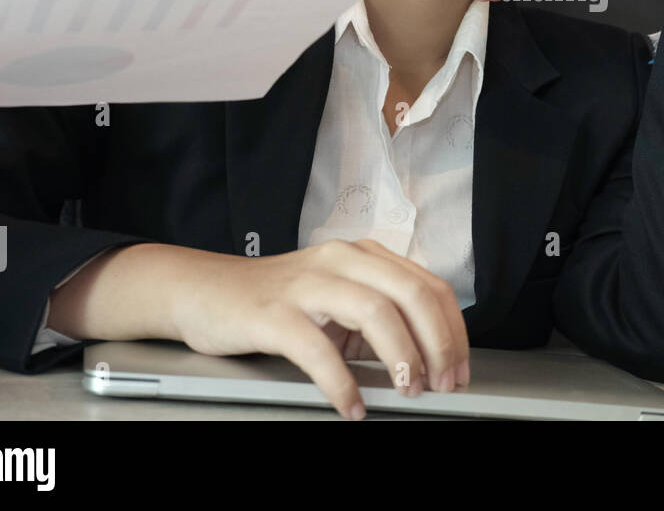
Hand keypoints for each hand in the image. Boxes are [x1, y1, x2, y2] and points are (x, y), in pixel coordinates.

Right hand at [48, 238, 469, 419]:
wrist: (203, 290)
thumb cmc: (276, 300)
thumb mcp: (337, 299)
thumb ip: (377, 319)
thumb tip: (425, 361)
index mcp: (363, 256)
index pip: (429, 286)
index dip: (453, 330)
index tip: (459, 368)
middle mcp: (341, 260)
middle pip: (412, 294)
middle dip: (438, 343)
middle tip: (442, 383)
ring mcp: (306, 283)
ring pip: (374, 311)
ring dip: (401, 356)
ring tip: (408, 390)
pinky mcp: (272, 313)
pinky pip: (317, 348)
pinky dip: (341, 382)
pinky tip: (351, 406)